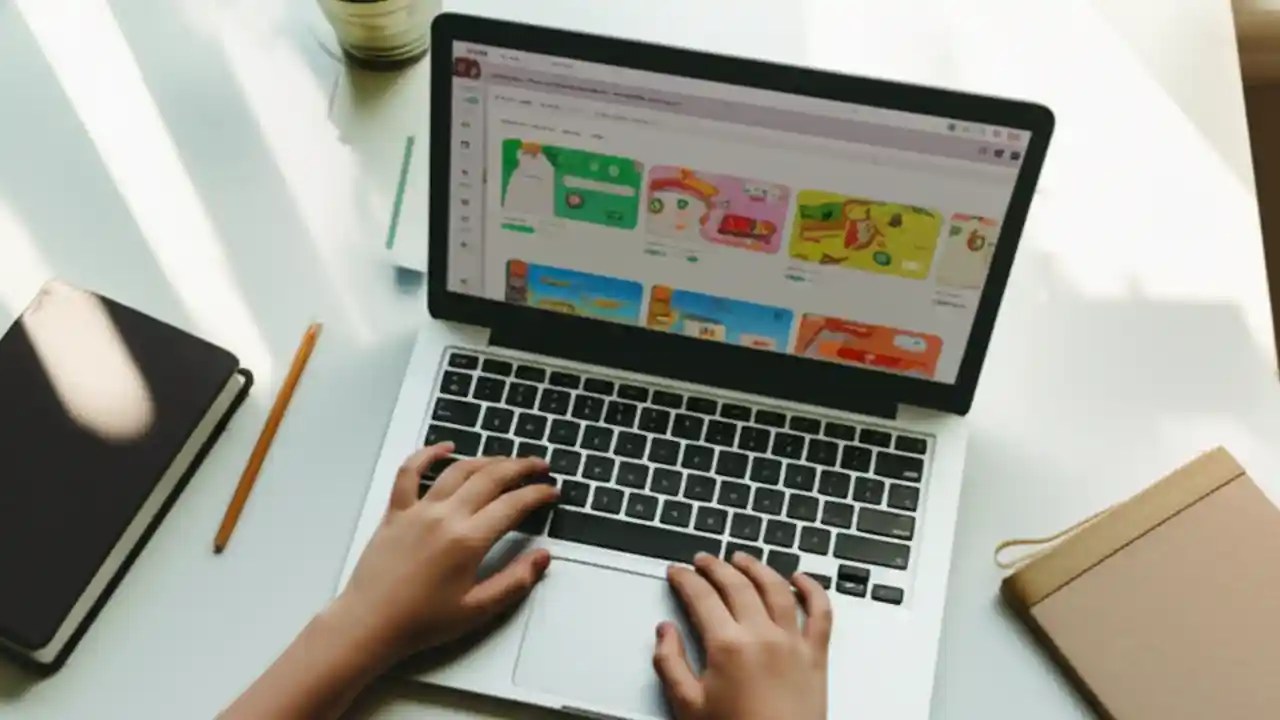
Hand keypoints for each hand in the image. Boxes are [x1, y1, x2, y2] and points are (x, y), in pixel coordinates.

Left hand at [327, 443, 557, 669]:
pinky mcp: (396, 511)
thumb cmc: (421, 621)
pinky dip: (428, 454)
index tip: (551, 491)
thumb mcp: (478, 609)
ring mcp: (418, 509)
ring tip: (505, 460)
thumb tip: (542, 557)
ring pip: (458, 469)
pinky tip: (445, 448)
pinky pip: (410, 472)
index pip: (513, 505)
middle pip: (490, 477)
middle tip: (539, 466)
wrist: (369, 624)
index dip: (538, 494)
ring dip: (486, 459)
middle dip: (520, 467)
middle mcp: (445, 516)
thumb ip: (515, 581)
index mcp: (468, 540)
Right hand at [654, 552, 831, 719]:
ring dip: (757, 567)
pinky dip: (813, 590)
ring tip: (742, 559)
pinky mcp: (816, 655)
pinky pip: (820, 612)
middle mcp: (762, 636)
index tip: (678, 572)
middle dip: (715, 567)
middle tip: (703, 560)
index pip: (701, 597)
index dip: (685, 579)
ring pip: (775, 588)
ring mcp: (792, 642)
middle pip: (737, 584)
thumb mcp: (688, 707)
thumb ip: (670, 665)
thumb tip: (664, 633)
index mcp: (727, 647)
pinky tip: (801, 579)